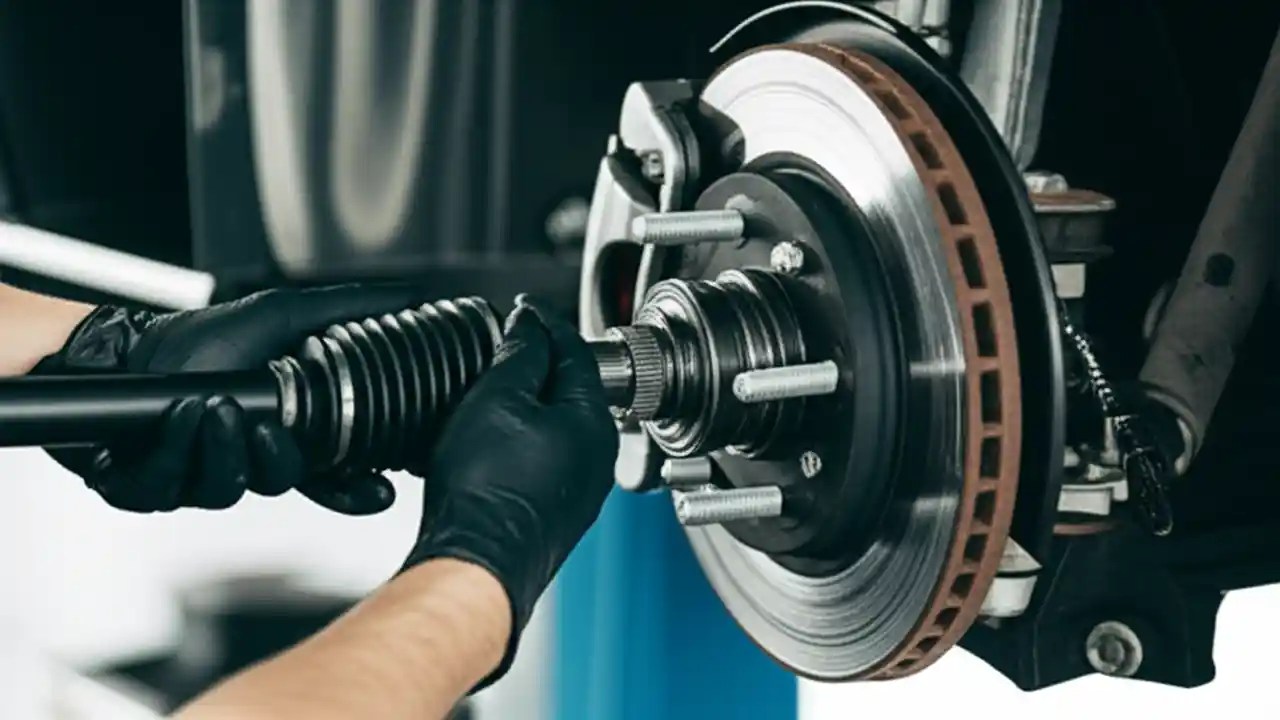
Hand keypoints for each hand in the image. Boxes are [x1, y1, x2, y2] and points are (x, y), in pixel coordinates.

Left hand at [35, 284, 432, 513]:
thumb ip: (348, 311)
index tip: (380, 490)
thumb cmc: (196, 338)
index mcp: (281, 433)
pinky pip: (165, 489)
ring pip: (224, 491)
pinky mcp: (148, 488)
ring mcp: (197, 478)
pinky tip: (178, 418)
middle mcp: (244, 460)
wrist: (119, 348)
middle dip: (275, 456)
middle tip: (266, 426)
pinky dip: (172, 449)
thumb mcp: (281, 314)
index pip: (331, 475)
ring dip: (219, 449)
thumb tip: (413, 298)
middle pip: (280, 482)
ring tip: (212, 408)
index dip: (356, 488)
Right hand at [404, 298, 617, 687]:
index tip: (525, 311)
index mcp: (593, 422)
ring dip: (527, 408)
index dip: (544, 323)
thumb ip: (520, 354)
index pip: (575, 351)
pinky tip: (489, 448)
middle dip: (538, 367)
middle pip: (569, 391)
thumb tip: (531, 325)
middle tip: (506, 348)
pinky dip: (520, 444)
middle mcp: (596, 458)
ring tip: (490, 398)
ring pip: (555, 430)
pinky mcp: (554, 515)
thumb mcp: (497, 399)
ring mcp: (578, 491)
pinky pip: (541, 463)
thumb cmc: (486, 489)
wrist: (476, 563)